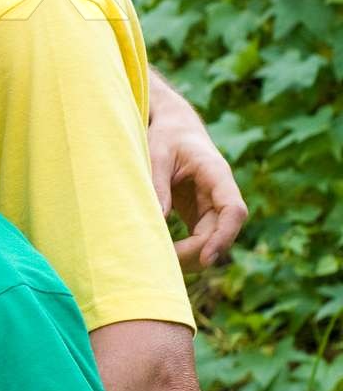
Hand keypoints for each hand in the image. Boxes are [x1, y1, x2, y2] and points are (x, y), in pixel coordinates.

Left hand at [147, 75, 248, 269]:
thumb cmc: (166, 136)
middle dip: (197, 253)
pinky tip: (162, 258)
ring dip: (190, 256)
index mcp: (217, 174)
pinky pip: (197, 240)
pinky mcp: (198, 215)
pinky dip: (183, 251)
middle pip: (221, 232)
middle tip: (165, 263)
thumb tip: (156, 218)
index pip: (234, 210)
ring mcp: (211, 207)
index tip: (207, 258)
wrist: (174, 128)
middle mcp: (220, 194)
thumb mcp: (157, 152)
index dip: (224, 236)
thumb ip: (158, 183)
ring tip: (159, 262)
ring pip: (210, 241)